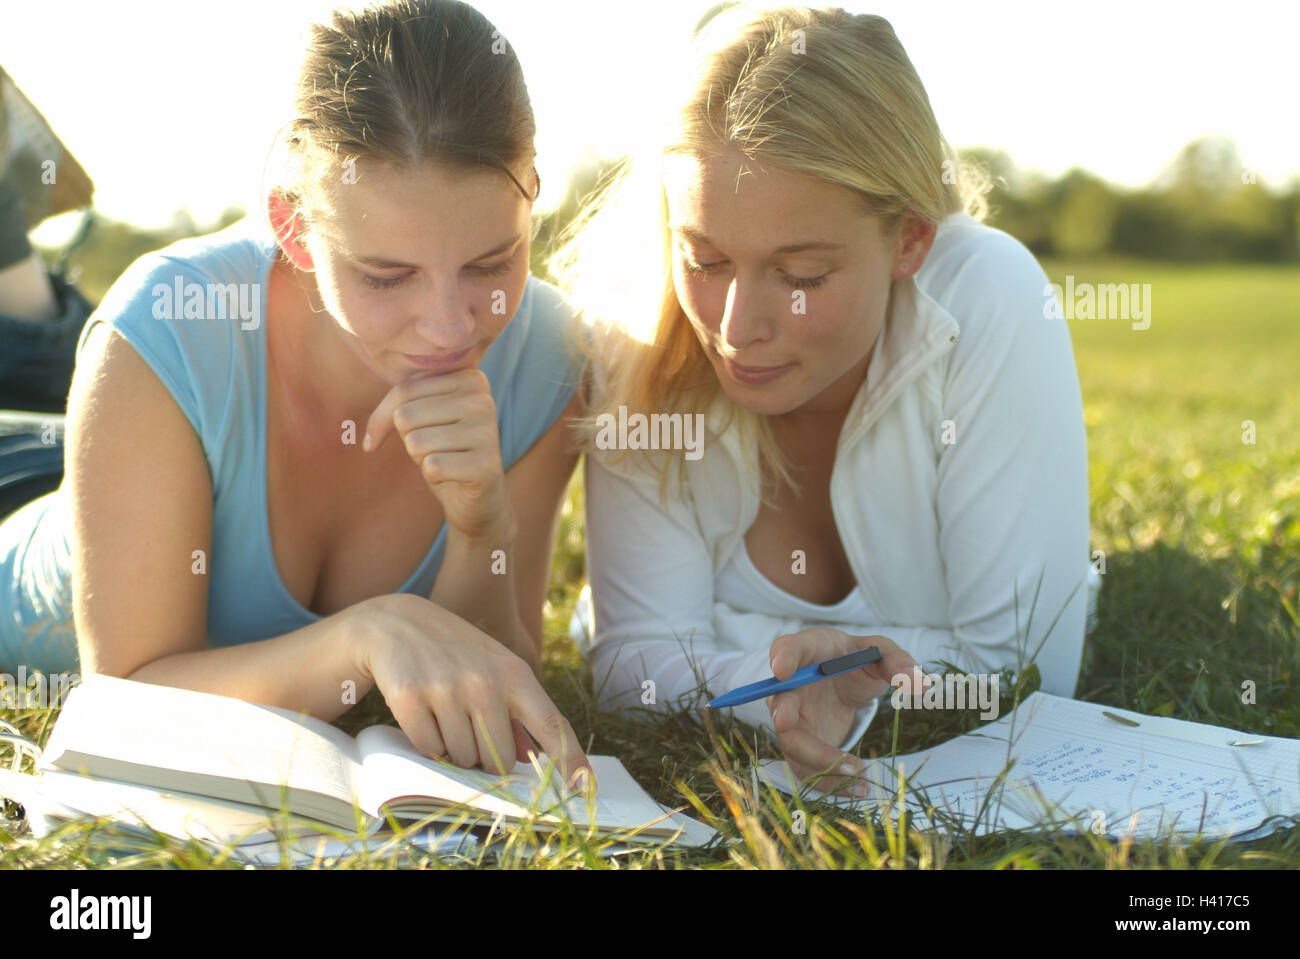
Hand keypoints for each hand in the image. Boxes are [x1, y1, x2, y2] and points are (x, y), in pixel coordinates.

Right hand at [350, 593, 591, 787]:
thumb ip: (517, 714)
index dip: (571, 761)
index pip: (553, 725)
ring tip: (445, 715)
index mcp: (515, 674)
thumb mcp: (494, 668)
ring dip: (455, 751)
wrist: (396, 622)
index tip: (585, 790)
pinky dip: (428, 744)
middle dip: (487, 759)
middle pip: (500, 761)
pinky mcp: (411, 699)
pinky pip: (429, 750)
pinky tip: (425, 714)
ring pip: (463, 759)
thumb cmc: (455, 651)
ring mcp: (447, 690)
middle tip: (471, 729)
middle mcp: (484, 682)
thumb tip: (531, 758)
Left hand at [363, 368, 514, 543]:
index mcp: (469, 378)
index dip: (384, 418)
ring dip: (422, 459)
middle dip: (410, 440)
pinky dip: (433, 476)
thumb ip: (394, 408)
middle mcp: (483, 400)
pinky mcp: (487, 465)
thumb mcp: (417, 419)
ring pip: (416, 442)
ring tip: (446, 460)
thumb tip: (369, 441)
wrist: (477, 497)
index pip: (404, 390)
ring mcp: (488, 432)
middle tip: (435, 448)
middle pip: (406, 415)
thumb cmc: (443, 451)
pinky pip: (432, 466)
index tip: (392, 434)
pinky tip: (453, 476)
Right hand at [766, 628, 918, 797]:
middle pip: (781, 702)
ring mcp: (790, 719)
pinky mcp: (799, 746)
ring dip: (821, 761)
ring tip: (859, 774)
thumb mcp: (879, 652)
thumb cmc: (855, 660)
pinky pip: (806, 768)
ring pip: (793, 743)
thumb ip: (898, 662)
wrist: (843, 681)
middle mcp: (790, 686)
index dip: (783, 657)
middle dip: (784, 714)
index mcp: (808, 651)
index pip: (789, 648)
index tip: (782, 669)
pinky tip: (858, 788)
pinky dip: (830, 782)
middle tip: (785, 722)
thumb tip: (920, 684)